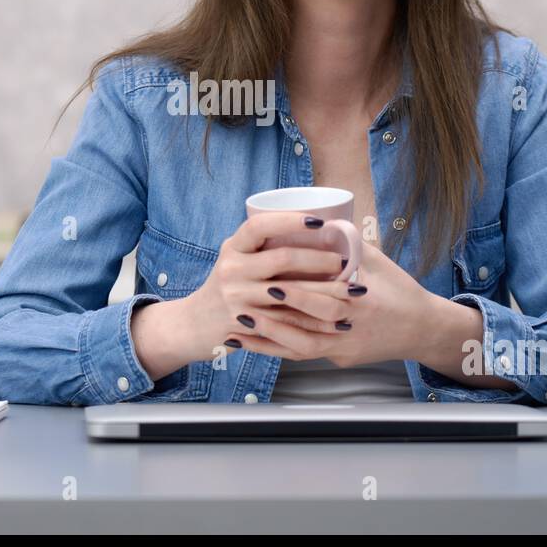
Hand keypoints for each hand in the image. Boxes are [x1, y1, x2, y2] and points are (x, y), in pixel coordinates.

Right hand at [178, 211, 355, 361]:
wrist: (194, 324)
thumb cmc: (227, 285)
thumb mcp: (236, 258)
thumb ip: (262, 246)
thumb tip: (313, 227)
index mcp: (233, 248)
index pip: (259, 226)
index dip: (289, 221)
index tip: (319, 220)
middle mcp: (232, 270)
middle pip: (281, 259)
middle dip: (318, 259)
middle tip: (344, 261)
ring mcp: (237, 298)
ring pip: (290, 294)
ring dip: (326, 293)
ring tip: (353, 290)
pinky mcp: (244, 325)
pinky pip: (287, 323)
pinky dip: (316, 322)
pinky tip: (337, 321)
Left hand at [225, 239, 441, 365]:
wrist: (423, 329)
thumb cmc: (400, 291)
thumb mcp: (377, 261)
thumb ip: (348, 243)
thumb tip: (320, 222)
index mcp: (362, 302)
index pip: (325, 298)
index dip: (296, 293)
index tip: (269, 283)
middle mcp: (351, 329)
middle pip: (307, 326)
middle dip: (273, 317)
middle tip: (243, 305)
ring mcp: (345, 348)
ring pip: (301, 348)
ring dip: (268, 339)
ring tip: (239, 327)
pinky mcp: (340, 359)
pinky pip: (304, 356)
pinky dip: (276, 350)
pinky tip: (253, 344)